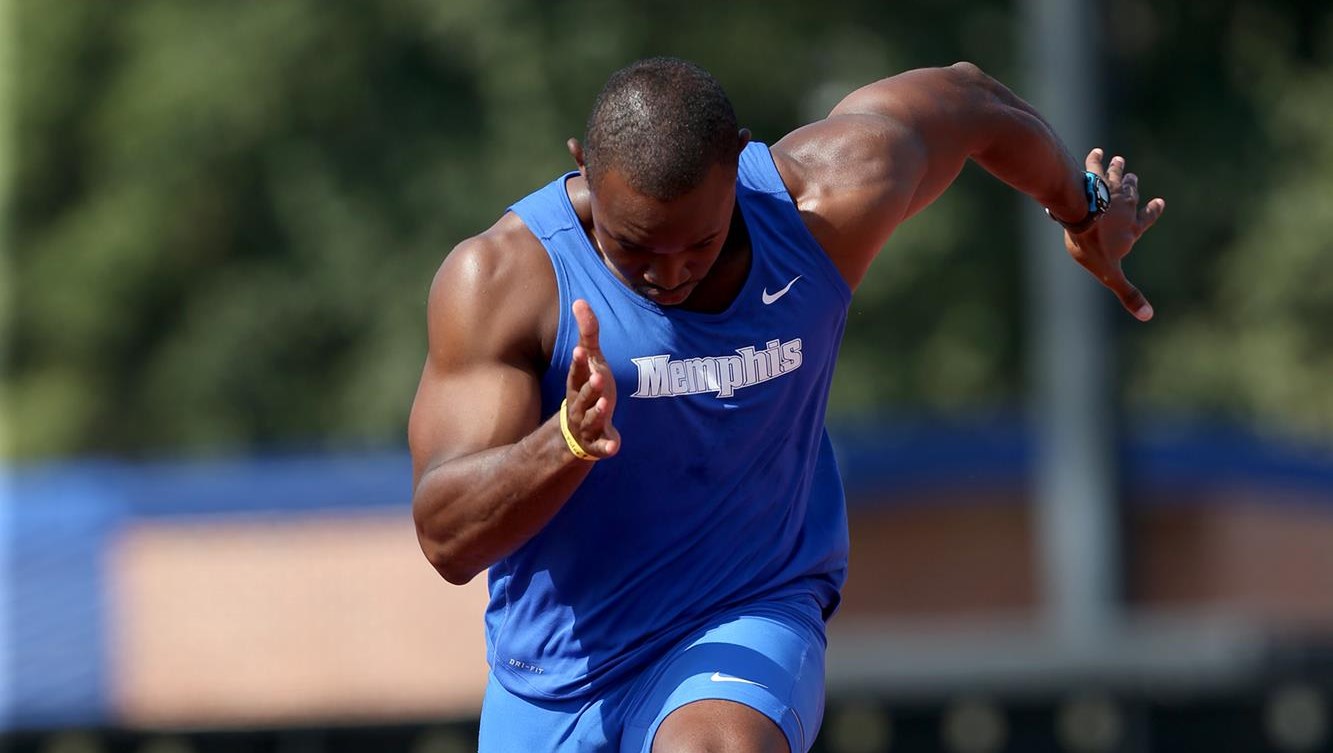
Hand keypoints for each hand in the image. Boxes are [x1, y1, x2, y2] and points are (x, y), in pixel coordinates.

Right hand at [564, 299, 620, 457]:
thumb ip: (588, 333)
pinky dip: (607, 447)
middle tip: (599, 376)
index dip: (578, 363)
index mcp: (578, 383)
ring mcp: (588, 424)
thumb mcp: (591, 361)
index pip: (576, 372)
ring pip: (591, 419)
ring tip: (606, 404)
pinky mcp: (599, 442)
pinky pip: (602, 447)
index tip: (580, 351)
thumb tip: (580, 301)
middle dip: (590, 387)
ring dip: (598, 412)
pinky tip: (615, 447)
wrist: (579, 431)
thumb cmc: (588, 388)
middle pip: (583, 395)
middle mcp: (580, 404)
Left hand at [1064, 148, 1165, 321]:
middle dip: (1132, 186)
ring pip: (1115, 179)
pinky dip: (1096, 159)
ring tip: (1118, 161)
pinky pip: (1094, 167)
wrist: (1080, 217)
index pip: (1146, 219)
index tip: (1159, 202)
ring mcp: (1107, 191)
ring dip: (1117, 170)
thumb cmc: (1094, 246)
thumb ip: (1127, 293)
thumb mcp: (1110, 274)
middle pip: (1131, 194)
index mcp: (1131, 228)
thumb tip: (1148, 317)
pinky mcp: (1091, 179)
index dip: (1153, 211)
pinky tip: (1096, 152)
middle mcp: (1123, 206)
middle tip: (1133, 176)